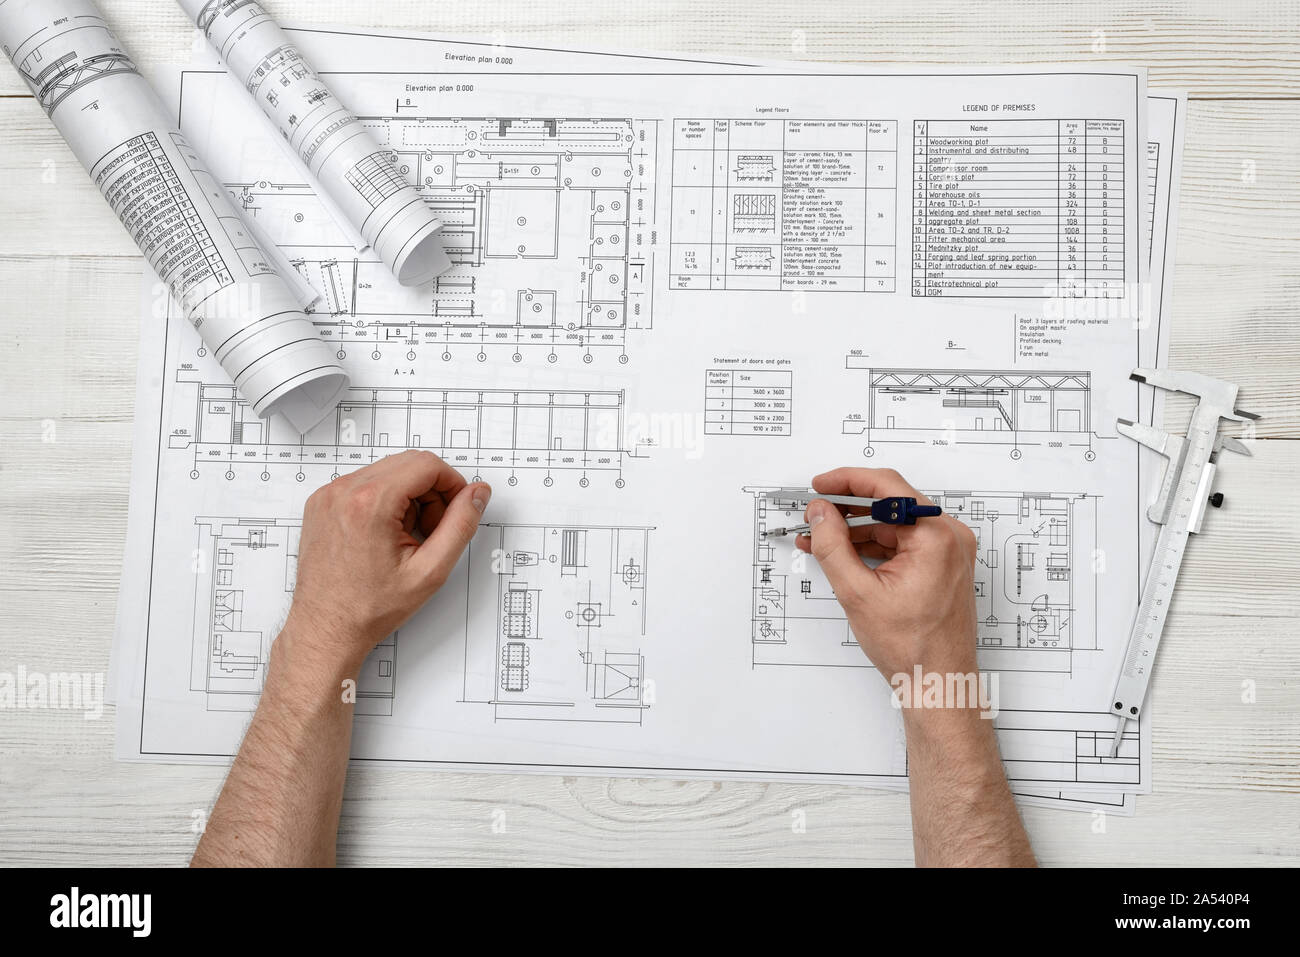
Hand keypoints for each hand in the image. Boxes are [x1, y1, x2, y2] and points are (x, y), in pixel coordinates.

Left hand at [284, 450, 490, 673]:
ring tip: (408, 537)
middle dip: (431, 491)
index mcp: (369, 504)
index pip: (426, 464)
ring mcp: (328, 496)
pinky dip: (384, 500)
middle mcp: (343, 492)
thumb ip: (460, 525)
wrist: (327, 628)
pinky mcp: (322, 503)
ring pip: (387, 471)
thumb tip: (477, 494)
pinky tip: (386, 534)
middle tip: (432, 530)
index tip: (457, 507)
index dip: (452, 483)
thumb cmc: (368, 608)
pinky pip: (365, 483)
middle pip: (408, 463)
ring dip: (408, 496)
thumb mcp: (430, 571)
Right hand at [794, 467, 977, 680]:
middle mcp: (949, 537)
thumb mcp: (858, 592)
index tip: (819, 486)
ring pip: (894, 524)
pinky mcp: (942, 565)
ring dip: (857, 528)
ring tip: (819, 538)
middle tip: (814, 513)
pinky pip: (903, 542)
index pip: (887, 488)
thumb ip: (832, 545)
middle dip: (847, 508)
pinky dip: (873, 545)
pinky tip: (844, 552)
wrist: (938, 682)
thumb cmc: (913, 647)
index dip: (847, 481)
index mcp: (936, 536)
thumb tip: (819, 514)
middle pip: (891, 504)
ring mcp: (948, 551)